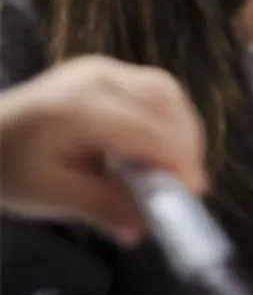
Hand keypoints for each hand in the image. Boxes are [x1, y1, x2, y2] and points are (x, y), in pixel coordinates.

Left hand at [0, 56, 207, 243]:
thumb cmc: (10, 167)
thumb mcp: (50, 195)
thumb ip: (101, 206)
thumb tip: (143, 227)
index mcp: (76, 107)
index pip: (143, 127)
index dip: (175, 157)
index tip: (193, 191)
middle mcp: (95, 76)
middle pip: (163, 97)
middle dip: (186, 140)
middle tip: (191, 182)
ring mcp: (102, 67)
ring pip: (164, 88)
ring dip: (182, 126)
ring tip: (181, 165)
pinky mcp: (106, 70)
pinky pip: (153, 87)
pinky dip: (168, 116)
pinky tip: (165, 146)